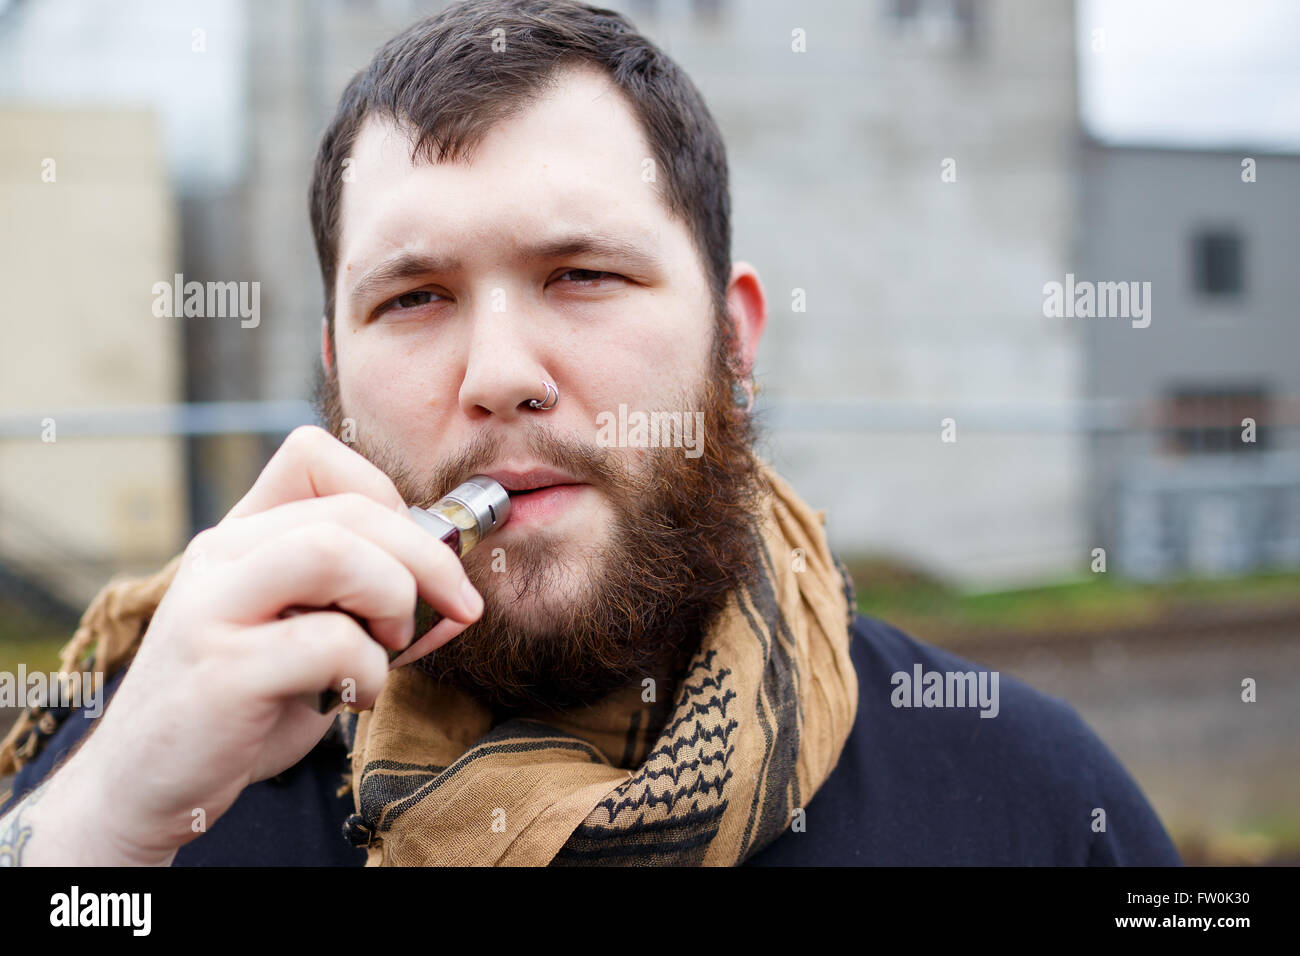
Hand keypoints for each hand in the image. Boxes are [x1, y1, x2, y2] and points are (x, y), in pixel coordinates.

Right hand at [60, 425, 482, 862]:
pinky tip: (353, 699)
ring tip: (391, 646)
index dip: (386, 495)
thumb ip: (356, 596)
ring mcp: (213, 609)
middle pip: (349, 509)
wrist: (146, 784)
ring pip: (332, 551)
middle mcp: (219, 557)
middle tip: (454, 608)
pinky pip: (329, 643)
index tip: (416, 557)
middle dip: (428, 557)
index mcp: (241, 537)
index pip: (313, 455)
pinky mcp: (222, 672)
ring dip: (394, 597)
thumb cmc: (243, 706)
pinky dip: (371, 672)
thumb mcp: (298, 630)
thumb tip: (456, 590)